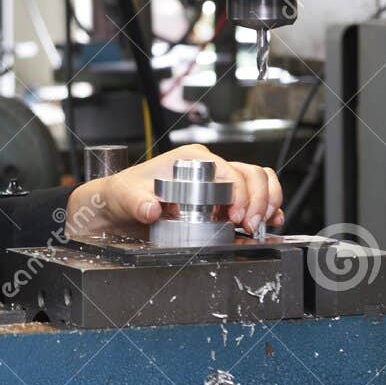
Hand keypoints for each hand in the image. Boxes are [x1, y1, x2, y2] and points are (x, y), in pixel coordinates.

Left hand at [65, 143, 283, 237]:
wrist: (118, 206)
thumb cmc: (123, 194)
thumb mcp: (126, 197)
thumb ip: (137, 202)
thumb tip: (151, 209)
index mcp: (191, 159)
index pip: (230, 170)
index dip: (240, 194)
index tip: (237, 216)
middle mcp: (208, 167)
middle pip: (251, 174)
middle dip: (258, 200)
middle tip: (250, 225)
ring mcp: (216, 181)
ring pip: (258, 180)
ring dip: (266, 201)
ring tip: (260, 224)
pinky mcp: (219, 197)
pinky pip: (253, 194)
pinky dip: (265, 206)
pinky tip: (267, 221)